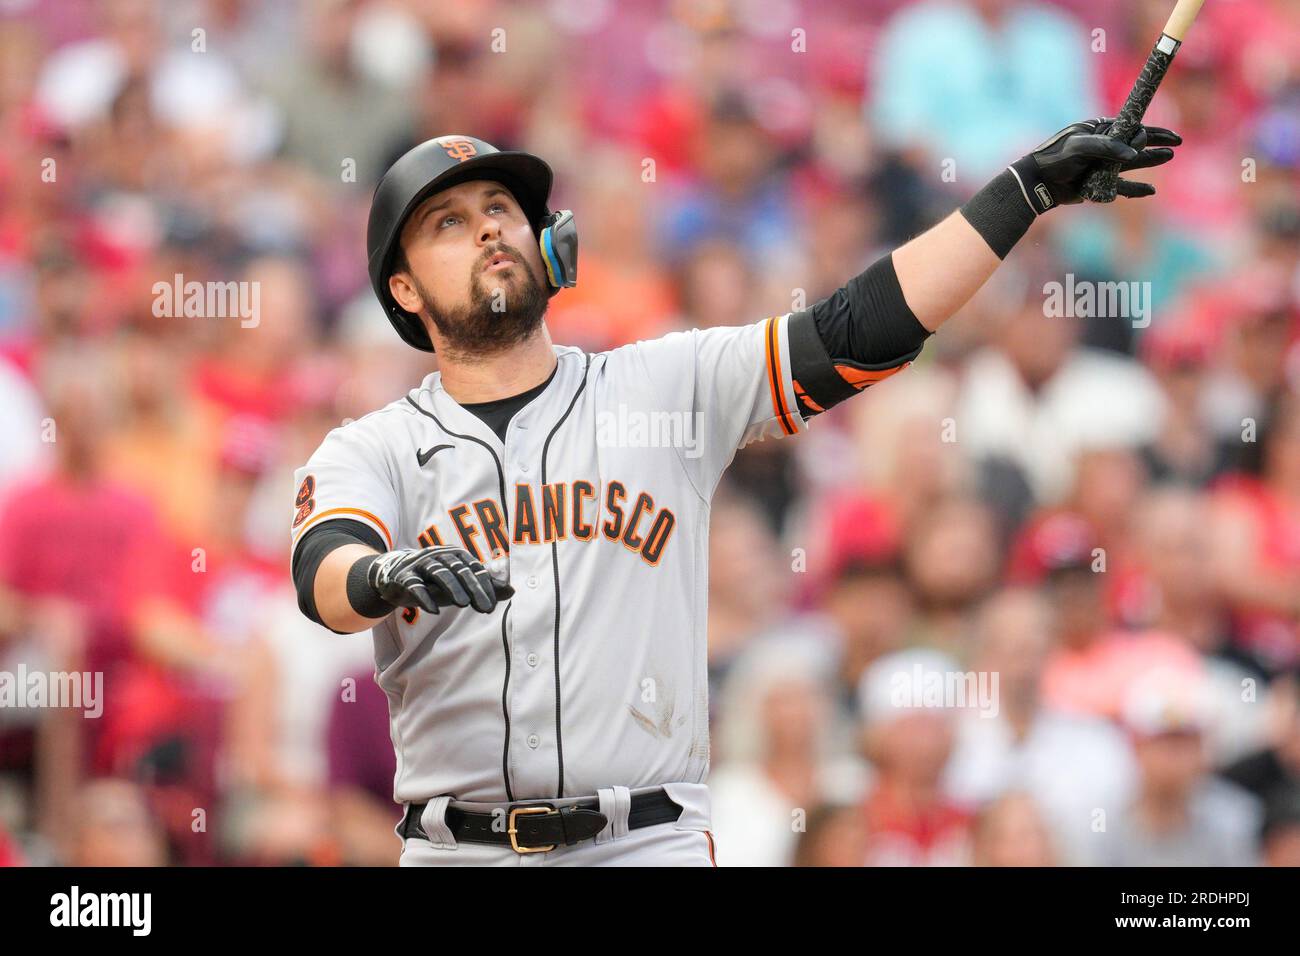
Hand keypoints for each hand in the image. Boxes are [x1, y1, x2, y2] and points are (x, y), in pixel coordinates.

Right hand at [367, 547, 513, 614]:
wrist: (395, 576)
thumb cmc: (434, 580)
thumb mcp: (460, 584)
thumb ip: (485, 587)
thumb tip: (513, 591)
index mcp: (456, 555)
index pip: (474, 569)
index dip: (485, 586)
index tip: (493, 605)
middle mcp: (439, 556)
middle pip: (459, 570)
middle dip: (473, 589)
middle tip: (486, 608)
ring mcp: (420, 564)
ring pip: (439, 573)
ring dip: (452, 588)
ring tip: (463, 604)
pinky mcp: (403, 577)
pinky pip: (414, 585)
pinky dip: (424, 597)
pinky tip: (434, 610)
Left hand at [1011, 117, 1180, 212]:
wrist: (1037, 183)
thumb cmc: (1055, 159)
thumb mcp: (1078, 147)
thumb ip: (1105, 147)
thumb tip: (1133, 152)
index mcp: (1099, 130)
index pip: (1131, 127)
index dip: (1151, 131)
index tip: (1168, 135)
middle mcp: (1104, 146)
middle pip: (1137, 144)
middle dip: (1157, 142)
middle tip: (1178, 142)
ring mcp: (1102, 166)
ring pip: (1133, 163)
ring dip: (1151, 160)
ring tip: (1170, 156)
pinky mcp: (1099, 184)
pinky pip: (1122, 186)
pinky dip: (1136, 189)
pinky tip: (1150, 191)